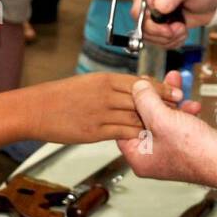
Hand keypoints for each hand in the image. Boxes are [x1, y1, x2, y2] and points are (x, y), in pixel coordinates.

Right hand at [29, 72, 184, 143]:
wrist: (36, 109)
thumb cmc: (59, 96)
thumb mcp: (87, 83)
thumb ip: (109, 87)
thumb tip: (129, 89)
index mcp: (104, 79)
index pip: (140, 83)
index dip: (161, 89)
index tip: (176, 92)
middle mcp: (105, 94)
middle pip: (143, 99)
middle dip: (163, 105)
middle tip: (180, 109)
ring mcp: (101, 113)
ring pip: (135, 116)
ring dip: (152, 121)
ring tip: (167, 125)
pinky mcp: (95, 131)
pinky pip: (122, 132)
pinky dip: (136, 134)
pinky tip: (146, 137)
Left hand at [118, 77, 216, 187]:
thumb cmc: (193, 150)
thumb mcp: (161, 119)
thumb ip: (145, 100)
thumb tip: (137, 85)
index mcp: (139, 156)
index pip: (123, 126)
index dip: (128, 104)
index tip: (133, 87)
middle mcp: (152, 155)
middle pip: (144, 118)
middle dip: (153, 96)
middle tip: (154, 80)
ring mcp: (169, 149)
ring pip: (163, 117)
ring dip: (171, 99)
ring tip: (175, 81)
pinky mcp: (185, 143)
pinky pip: (178, 121)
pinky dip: (184, 110)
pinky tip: (192, 103)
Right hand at [132, 0, 216, 47]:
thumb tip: (159, 7)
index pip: (138, 11)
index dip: (149, 24)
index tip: (167, 28)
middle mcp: (148, 2)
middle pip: (142, 28)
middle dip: (162, 34)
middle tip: (179, 29)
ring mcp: (155, 16)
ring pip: (151, 38)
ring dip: (169, 39)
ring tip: (183, 29)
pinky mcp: (163, 27)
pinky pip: (160, 42)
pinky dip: (172, 42)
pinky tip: (182, 33)